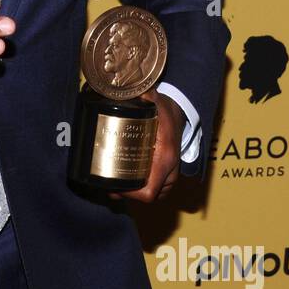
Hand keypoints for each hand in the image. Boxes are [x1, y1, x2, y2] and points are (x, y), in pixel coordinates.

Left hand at [108, 89, 182, 203]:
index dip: (129, 194)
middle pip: (146, 196)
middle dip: (126, 193)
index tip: (114, 184)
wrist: (180, 112)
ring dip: (132, 193)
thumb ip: (142, 96)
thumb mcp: (154, 102)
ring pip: (151, 195)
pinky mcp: (168, 175)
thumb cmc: (166, 110)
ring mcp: (171, 175)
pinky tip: (125, 182)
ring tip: (112, 184)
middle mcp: (170, 171)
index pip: (147, 192)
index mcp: (164, 158)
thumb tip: (128, 92)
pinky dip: (141, 189)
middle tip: (107, 184)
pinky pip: (155, 190)